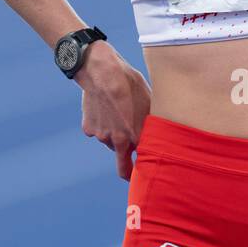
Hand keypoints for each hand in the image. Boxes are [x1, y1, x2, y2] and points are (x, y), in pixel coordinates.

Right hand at [74, 42, 150, 180]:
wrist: (101, 71)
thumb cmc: (130, 84)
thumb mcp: (148, 102)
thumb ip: (150, 123)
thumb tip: (159, 132)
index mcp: (136, 137)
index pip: (140, 165)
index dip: (142, 170)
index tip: (145, 175)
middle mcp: (118, 141)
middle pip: (122, 163)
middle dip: (127, 169)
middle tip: (130, 175)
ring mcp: (101, 135)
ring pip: (110, 142)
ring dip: (115, 135)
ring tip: (118, 113)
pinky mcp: (88, 128)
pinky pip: (97, 130)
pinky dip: (101, 124)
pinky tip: (104, 108)